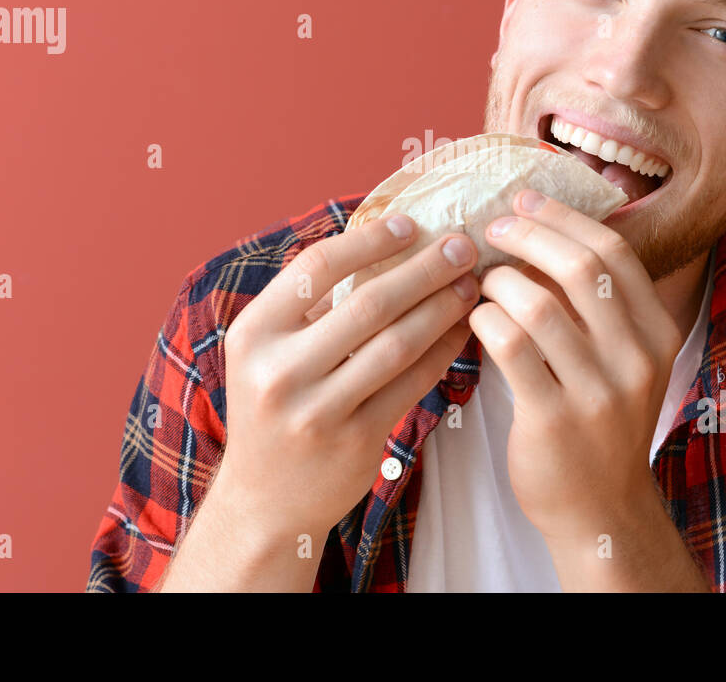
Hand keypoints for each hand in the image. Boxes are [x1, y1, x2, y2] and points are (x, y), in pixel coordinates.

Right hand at [216, 214, 480, 542]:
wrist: (264, 501)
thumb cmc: (274, 409)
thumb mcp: (266, 352)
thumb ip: (306, 304)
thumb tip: (375, 240)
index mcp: (254, 333)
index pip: (316, 267)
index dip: (369, 239)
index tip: (411, 224)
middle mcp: (279, 370)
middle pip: (369, 303)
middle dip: (425, 269)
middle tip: (462, 245)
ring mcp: (317, 409)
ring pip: (397, 343)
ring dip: (443, 308)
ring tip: (471, 285)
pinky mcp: (355, 439)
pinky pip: (412, 383)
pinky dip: (443, 351)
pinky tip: (463, 331)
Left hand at [469, 189, 680, 541]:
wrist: (599, 509)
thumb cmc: (598, 422)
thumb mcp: (622, 360)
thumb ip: (597, 304)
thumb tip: (542, 229)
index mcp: (657, 332)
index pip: (614, 252)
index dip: (564, 218)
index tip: (525, 200)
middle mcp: (637, 358)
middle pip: (580, 267)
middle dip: (527, 236)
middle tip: (491, 230)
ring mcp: (598, 392)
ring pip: (537, 304)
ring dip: (498, 281)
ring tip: (481, 283)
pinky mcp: (554, 420)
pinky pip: (508, 347)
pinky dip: (484, 320)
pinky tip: (475, 320)